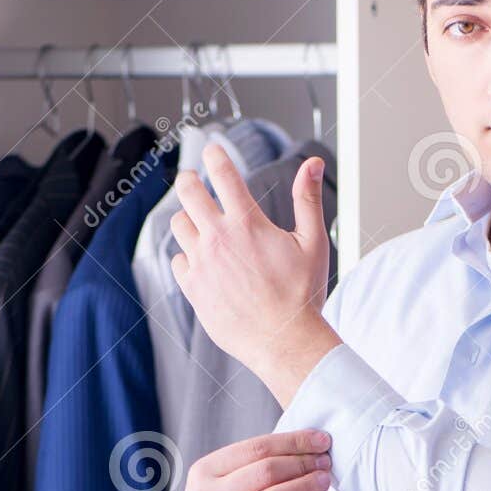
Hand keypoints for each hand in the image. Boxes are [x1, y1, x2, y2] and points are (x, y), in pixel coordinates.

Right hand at [162, 429, 332, 490]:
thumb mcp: (221, 484)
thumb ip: (253, 465)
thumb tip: (307, 445)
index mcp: (205, 472)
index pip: (256, 448)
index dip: (293, 442)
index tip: (321, 440)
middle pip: (265, 472)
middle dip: (302, 463)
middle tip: (325, 462)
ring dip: (304, 487)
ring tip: (323, 481)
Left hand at [169, 144, 338, 402]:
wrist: (283, 341)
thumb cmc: (302, 294)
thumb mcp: (312, 242)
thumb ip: (308, 199)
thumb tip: (312, 162)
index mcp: (247, 223)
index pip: (223, 174)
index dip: (215, 155)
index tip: (213, 150)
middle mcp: (218, 238)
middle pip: (188, 192)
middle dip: (189, 180)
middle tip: (193, 179)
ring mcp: (202, 263)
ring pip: (179, 225)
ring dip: (188, 219)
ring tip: (201, 224)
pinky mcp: (193, 288)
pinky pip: (178, 261)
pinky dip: (187, 256)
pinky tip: (202, 261)